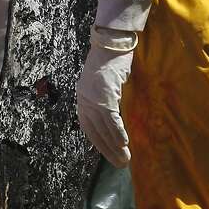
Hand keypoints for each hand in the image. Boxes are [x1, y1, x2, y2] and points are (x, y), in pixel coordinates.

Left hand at [76, 41, 134, 167]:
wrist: (111, 44)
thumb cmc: (110, 63)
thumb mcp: (102, 85)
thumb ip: (103, 100)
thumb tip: (112, 119)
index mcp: (82, 97)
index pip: (87, 127)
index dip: (98, 143)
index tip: (108, 154)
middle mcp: (84, 99)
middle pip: (95, 131)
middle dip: (107, 150)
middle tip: (119, 164)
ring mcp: (93, 97)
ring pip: (103, 128)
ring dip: (115, 145)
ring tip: (125, 159)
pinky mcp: (105, 95)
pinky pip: (111, 119)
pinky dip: (118, 132)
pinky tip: (125, 143)